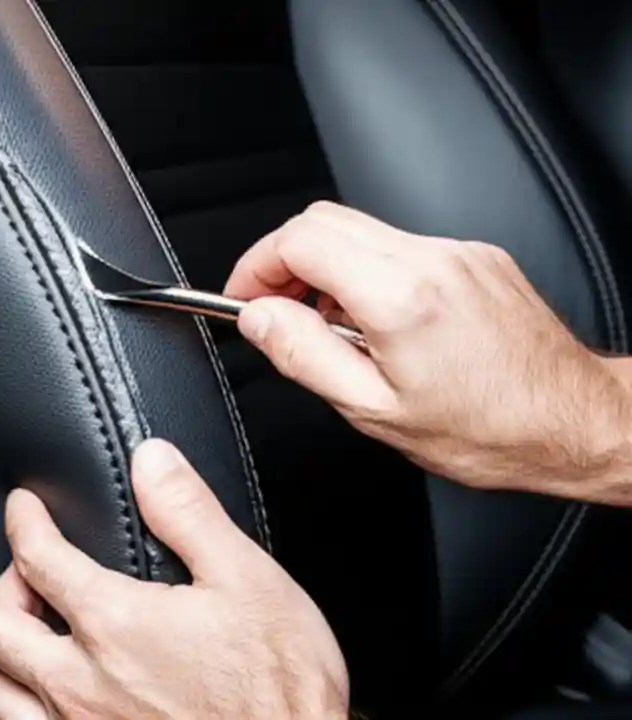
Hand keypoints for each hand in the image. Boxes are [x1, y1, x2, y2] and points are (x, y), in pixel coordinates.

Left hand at [0, 439, 347, 718]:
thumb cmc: (280, 690)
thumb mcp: (248, 581)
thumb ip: (189, 514)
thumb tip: (151, 462)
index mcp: (114, 623)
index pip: (37, 557)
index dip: (24, 521)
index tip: (24, 508)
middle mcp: (81, 683)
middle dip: (2, 586)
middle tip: (25, 572)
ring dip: (4, 655)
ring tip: (28, 636)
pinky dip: (20, 706)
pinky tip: (44, 696)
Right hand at [224, 201, 631, 502]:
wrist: (572, 423)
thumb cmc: (488, 430)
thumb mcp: (373, 410)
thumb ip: (304, 355)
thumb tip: (258, 319)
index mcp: (400, 298)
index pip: (299, 240)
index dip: (255, 266)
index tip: (242, 298)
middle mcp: (431, 260)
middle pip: (323, 220)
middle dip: (283, 261)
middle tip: (274, 309)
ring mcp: (457, 253)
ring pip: (360, 230)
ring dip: (325, 268)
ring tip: (330, 327)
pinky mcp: (475, 257)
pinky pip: (399, 245)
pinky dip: (367, 272)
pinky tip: (375, 322)